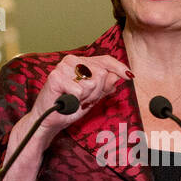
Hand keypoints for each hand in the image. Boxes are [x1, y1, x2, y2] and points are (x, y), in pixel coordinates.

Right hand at [3, 55, 130, 180]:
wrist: (50, 121)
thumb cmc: (70, 107)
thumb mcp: (93, 97)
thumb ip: (105, 86)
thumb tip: (118, 76)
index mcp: (81, 62)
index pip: (105, 60)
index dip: (119, 67)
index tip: (130, 76)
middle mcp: (72, 60)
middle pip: (101, 73)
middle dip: (97, 92)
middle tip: (84, 100)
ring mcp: (63, 67)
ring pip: (92, 81)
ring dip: (87, 97)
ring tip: (75, 101)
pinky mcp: (55, 77)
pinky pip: (79, 90)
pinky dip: (76, 101)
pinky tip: (67, 102)